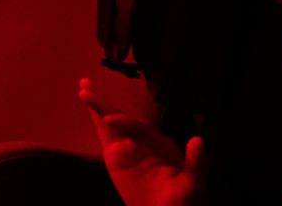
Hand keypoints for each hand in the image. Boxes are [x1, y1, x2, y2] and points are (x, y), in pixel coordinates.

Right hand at [77, 79, 205, 205]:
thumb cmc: (183, 203)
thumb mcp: (194, 185)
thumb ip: (196, 163)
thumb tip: (198, 140)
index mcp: (163, 145)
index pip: (142, 128)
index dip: (127, 122)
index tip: (110, 120)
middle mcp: (145, 142)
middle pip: (123, 119)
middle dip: (106, 104)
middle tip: (87, 87)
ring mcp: (128, 148)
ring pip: (111, 123)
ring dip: (98, 105)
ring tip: (83, 87)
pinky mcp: (115, 157)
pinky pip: (105, 135)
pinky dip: (96, 120)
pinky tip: (89, 105)